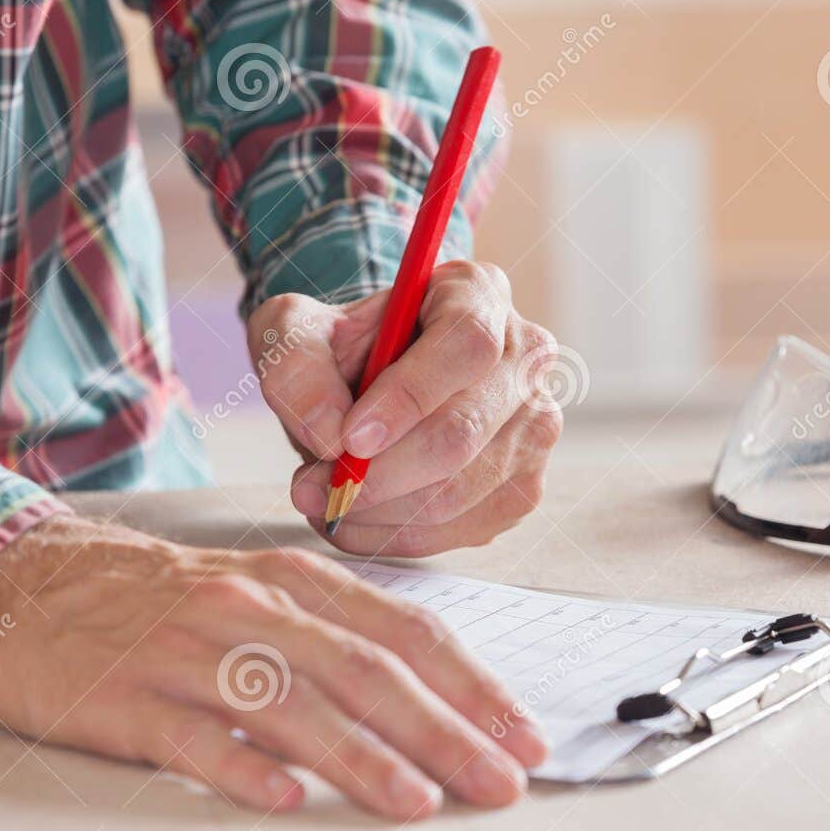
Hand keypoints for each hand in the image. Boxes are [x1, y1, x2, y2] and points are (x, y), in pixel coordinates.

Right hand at [0, 516, 548, 819]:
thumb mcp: (254, 590)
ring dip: (360, 756)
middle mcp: (247, 604)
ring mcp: (183, 649)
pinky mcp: (123, 698)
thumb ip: (332, 635)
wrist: (18, 580)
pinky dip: (238, 767)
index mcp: (291, 580)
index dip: (472, 686)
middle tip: (499, 786)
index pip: (404, 628)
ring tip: (418, 804)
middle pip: (362, 668)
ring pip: (286, 701)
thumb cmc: (157, 597)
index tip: (524, 738)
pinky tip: (282, 800)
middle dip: (443, 730)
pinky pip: (188, 735)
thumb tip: (431, 702)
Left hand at [248, 260, 564, 555]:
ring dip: (376, 511)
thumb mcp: (295, 332)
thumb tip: (328, 434)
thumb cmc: (339, 349)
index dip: (409, 396)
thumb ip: (297, 367)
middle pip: (463, 432)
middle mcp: (524, 358)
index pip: (466, 344)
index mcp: (478, 294)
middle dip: (378, 474)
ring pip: (457, 492)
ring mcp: (534, 428)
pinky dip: (394, 536)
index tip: (348, 437)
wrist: (365, 386)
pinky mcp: (522, 487)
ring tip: (322, 498)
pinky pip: (458, 529)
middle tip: (312, 487)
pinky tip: (356, 516)